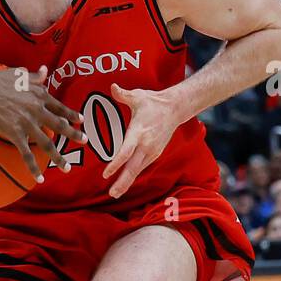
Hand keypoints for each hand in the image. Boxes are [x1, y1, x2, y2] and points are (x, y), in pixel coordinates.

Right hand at [0, 65, 82, 181]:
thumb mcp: (17, 74)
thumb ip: (34, 76)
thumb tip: (45, 70)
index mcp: (38, 94)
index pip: (59, 106)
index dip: (71, 114)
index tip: (81, 120)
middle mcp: (36, 109)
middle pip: (59, 125)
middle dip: (74, 135)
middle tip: (85, 141)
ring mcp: (27, 122)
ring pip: (47, 143)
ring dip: (59, 157)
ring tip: (67, 167)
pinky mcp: (14, 133)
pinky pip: (27, 154)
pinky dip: (34, 168)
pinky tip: (40, 178)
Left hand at [101, 84, 182, 199]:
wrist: (175, 108)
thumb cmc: (153, 102)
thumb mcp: (138, 96)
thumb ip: (123, 94)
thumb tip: (113, 87)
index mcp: (139, 132)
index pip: (126, 151)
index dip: (115, 164)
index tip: (105, 174)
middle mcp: (146, 144)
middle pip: (132, 168)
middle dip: (122, 181)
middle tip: (111, 193)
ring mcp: (152, 150)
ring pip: (137, 170)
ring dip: (126, 182)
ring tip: (115, 193)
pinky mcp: (155, 153)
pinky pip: (141, 167)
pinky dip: (132, 176)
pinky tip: (124, 184)